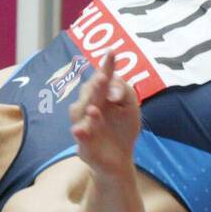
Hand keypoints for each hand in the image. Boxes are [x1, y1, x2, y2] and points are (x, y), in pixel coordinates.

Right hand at [70, 54, 141, 174]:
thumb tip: (114, 89)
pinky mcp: (84, 144)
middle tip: (103, 77)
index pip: (104, 78)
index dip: (107, 66)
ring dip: (87, 108)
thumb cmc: (123, 128)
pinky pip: (80, 138)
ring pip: (79, 113)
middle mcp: (90, 107)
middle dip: (95, 86)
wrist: (120, 159)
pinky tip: (81, 130)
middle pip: (89, 93)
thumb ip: (125, 93)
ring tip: (95, 108)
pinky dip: (81, 133)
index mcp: (103, 96)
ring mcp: (84, 125)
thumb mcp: (131, 108)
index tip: (112, 52)